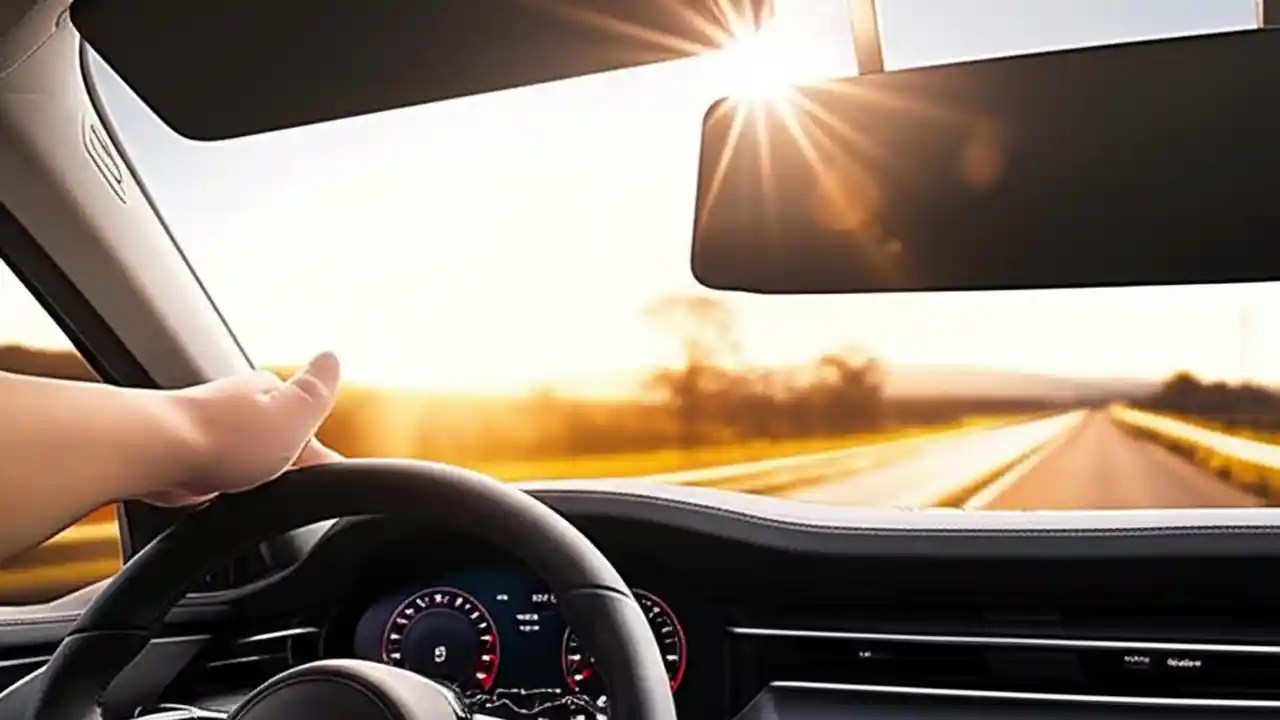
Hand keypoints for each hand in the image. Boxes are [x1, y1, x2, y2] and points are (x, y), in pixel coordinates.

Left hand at [140, 352, 343, 506]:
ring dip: (251, 476)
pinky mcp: (186, 456)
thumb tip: (332, 357)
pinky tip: (223, 493)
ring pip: (246, 457)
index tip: (317, 473)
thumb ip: (318, 390)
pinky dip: (224, 486)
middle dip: (282, 464)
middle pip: (276, 439)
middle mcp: (237, 404)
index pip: (306, 420)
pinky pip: (218, 475)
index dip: (316, 451)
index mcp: (267, 390)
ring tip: (248, 489)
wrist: (156, 453)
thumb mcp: (294, 413)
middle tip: (278, 483)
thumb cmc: (223, 437)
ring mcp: (210, 429)